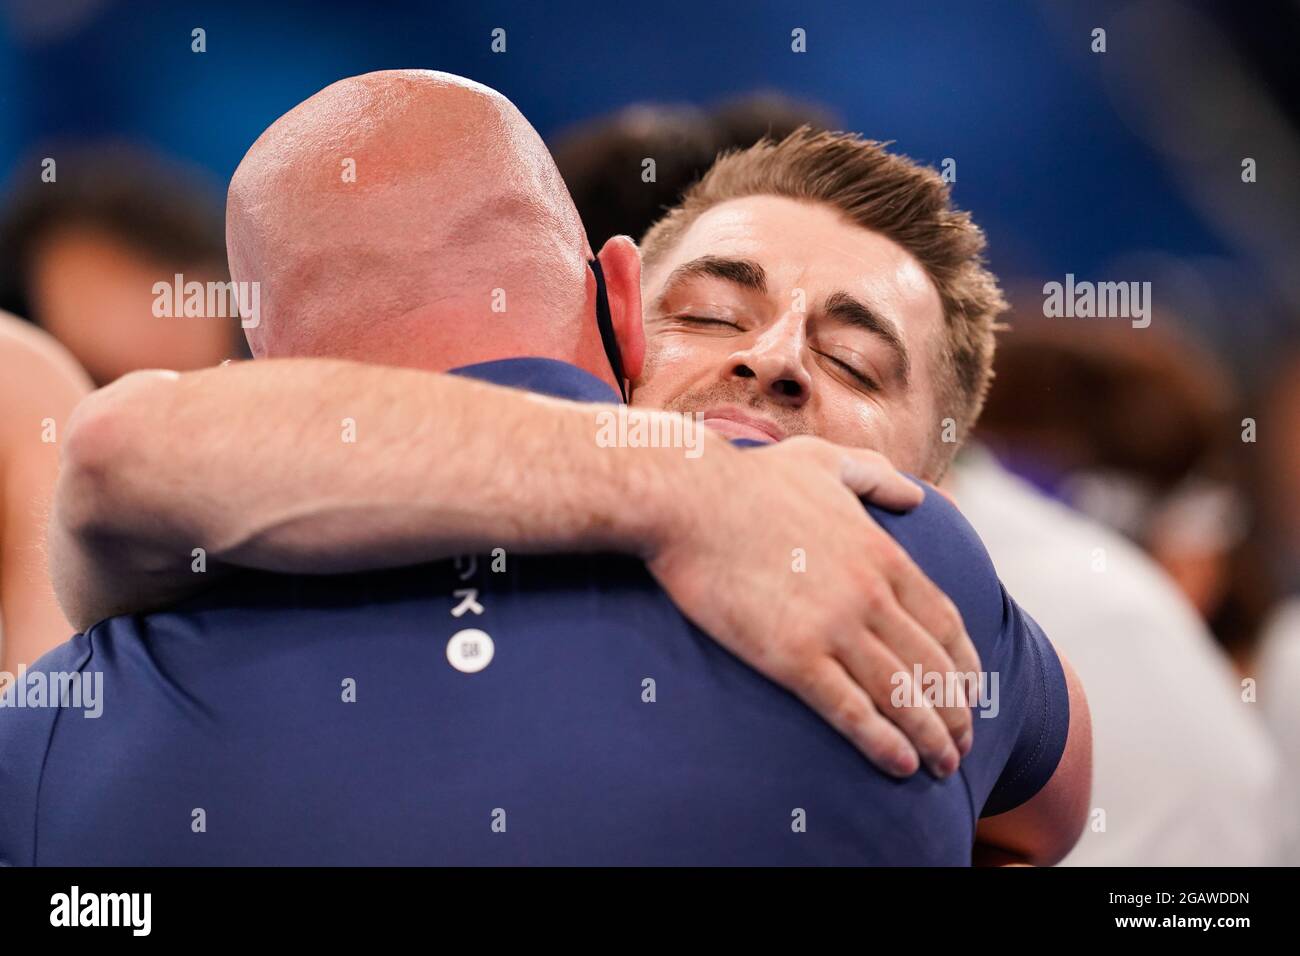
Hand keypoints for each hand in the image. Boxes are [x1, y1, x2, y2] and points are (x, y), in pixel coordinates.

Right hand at [645, 435, 977, 776]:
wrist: (687, 498)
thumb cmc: (747, 480)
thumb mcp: (823, 462)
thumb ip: (875, 478)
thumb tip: (914, 495)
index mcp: (883, 554)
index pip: (946, 623)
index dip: (964, 667)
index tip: (971, 695)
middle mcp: (870, 595)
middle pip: (932, 668)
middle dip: (955, 714)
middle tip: (962, 746)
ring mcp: (834, 627)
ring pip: (901, 696)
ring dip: (929, 738)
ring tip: (940, 768)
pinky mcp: (792, 656)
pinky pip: (851, 710)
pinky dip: (882, 742)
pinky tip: (899, 766)